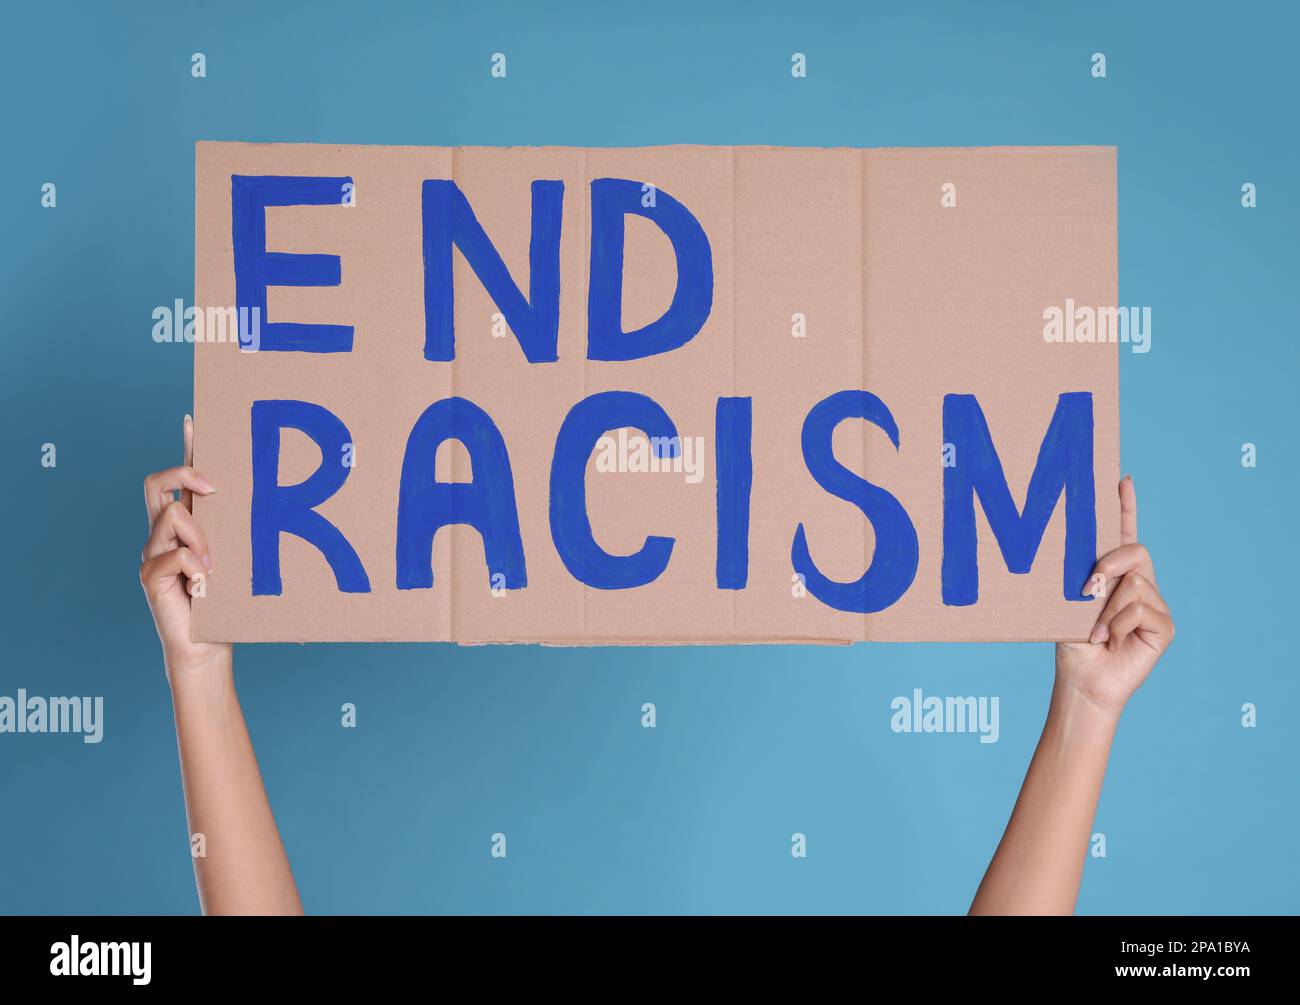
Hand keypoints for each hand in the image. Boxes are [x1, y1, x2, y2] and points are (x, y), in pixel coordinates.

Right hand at [139, 415, 227, 678]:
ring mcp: (153, 554)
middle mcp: (164, 534)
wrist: (208, 649)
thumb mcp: (241, 561)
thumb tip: (277, 508)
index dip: (185, 449)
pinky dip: (193, 562)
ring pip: (169, 517)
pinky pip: (171, 554)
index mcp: (187, 525)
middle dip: (184, 474)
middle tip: (214, 487)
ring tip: (215, 563)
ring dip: (199, 534)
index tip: (195, 420)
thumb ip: (244, 534)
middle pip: (157, 484)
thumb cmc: (229, 604)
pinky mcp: (149, 577)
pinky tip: (206, 581)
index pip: (179, 479)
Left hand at [1055, 476, 1174, 719]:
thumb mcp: (1067, 602)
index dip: (1124, 507)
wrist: (1081, 680)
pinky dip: (1119, 625)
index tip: (1121, 479)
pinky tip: (1111, 640)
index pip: (1123, 534)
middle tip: (1086, 588)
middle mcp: (1138, 584)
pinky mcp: (1164, 626)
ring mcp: (1154, 604)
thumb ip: (1080, 578)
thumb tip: (1085, 567)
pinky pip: (1142, 610)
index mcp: (1113, 574)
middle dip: (1109, 564)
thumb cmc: (1070, 641)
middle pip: (1136, 551)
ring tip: (1096, 632)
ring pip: (1135, 584)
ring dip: (1107, 608)